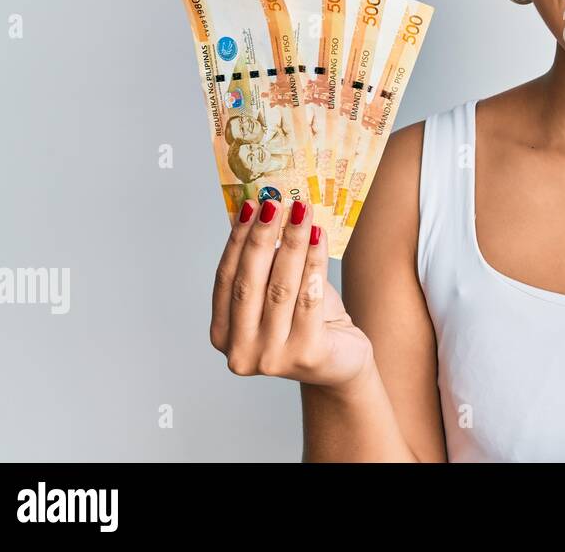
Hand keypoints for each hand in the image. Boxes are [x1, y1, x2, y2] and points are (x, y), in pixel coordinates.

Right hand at [210, 198, 373, 390]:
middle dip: (263, 236)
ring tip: (302, 212)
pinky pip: (309, 300)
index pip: (225, 279)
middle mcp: (240, 352)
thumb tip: (265, 212)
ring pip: (281, 288)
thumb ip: (265, 266)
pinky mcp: (307, 355)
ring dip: (292, 243)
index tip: (249, 206)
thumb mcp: (278, 293)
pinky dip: (314, 264)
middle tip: (276, 202)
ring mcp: (272, 358)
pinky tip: (319, 237)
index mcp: (223, 335)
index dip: (237, 240)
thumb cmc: (307, 322)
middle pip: (250, 282)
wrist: (342, 361)